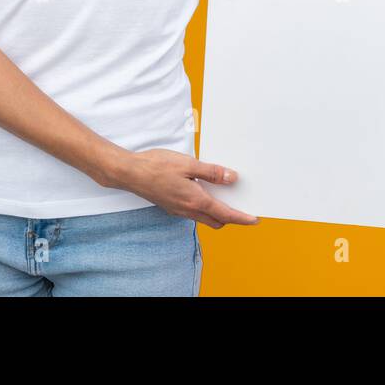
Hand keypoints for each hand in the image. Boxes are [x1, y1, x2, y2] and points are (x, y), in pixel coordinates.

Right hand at [113, 148, 259, 227]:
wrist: (129, 173)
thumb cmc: (156, 166)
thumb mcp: (188, 164)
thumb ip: (211, 172)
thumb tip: (232, 178)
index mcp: (195, 200)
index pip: (225, 214)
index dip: (242, 218)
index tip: (255, 219)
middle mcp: (187, 210)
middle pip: (216, 221)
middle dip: (231, 217)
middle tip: (242, 205)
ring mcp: (178, 210)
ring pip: (204, 217)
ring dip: (216, 212)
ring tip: (225, 195)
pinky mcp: (171, 206)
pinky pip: (193, 212)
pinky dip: (203, 206)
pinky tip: (203, 190)